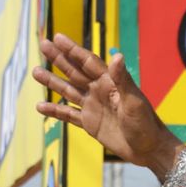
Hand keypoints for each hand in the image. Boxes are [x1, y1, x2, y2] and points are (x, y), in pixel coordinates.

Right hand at [33, 34, 183, 178]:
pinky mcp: (91, 124)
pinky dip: (55, 110)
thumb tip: (117, 56)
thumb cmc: (146, 124)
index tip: (57, 37)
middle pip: (75, 71)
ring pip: (68, 91)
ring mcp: (94, 107)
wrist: (149, 149)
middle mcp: (100, 91)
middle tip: (42, 44)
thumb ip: (123, 80)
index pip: (88, 62)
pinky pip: (69, 115)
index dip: (73, 50)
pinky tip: (40, 106)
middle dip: (59, 58)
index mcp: (111, 83)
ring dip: (52, 82)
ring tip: (36, 71)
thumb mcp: (134, 101)